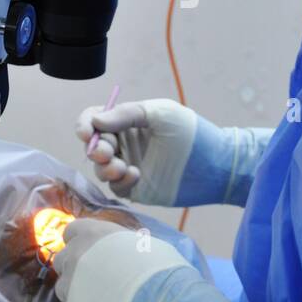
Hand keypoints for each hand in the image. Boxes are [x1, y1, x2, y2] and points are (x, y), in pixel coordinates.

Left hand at [52, 218, 273, 301]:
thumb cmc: (162, 267)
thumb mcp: (143, 243)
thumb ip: (121, 244)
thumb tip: (123, 251)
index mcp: (92, 233)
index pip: (70, 232)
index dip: (80, 242)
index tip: (92, 253)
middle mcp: (75, 256)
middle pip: (61, 260)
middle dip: (74, 268)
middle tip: (96, 280)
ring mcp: (70, 286)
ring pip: (63, 288)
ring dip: (76, 293)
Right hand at [74, 99, 198, 204]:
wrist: (215, 166)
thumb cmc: (191, 133)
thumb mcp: (160, 113)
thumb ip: (126, 113)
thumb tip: (96, 120)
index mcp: (128, 121)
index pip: (95, 120)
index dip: (85, 125)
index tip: (86, 133)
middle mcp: (126, 144)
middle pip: (94, 146)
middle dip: (95, 150)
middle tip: (107, 154)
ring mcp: (130, 166)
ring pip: (101, 169)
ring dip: (105, 168)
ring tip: (123, 168)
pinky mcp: (136, 188)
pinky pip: (116, 187)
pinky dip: (120, 182)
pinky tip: (136, 176)